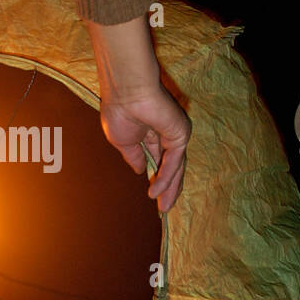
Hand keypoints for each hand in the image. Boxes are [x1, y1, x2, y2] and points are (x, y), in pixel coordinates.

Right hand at [100, 90, 190, 211]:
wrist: (127, 91)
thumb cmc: (119, 110)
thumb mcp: (121, 141)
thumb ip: (134, 157)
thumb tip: (140, 171)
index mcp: (149, 132)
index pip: (158, 159)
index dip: (157, 177)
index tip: (153, 196)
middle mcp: (164, 134)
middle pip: (170, 166)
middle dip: (167, 188)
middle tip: (163, 209)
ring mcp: (174, 134)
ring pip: (175, 167)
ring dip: (170, 189)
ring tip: (163, 207)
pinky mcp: (180, 134)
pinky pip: (174, 161)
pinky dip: (166, 177)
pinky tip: (157, 191)